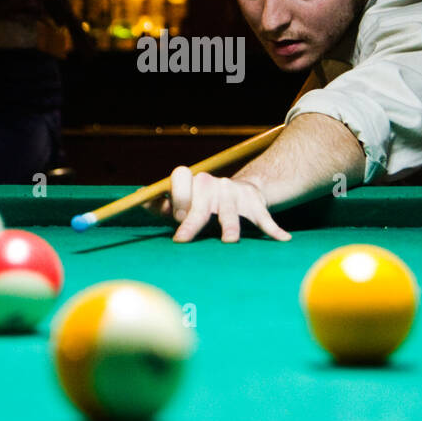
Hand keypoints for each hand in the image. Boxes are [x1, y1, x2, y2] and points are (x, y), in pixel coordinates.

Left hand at [147, 166, 291, 242]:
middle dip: (192, 220)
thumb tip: (139, 198)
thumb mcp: (182, 202)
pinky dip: (274, 229)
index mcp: (194, 182)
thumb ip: (161, 204)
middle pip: (201, 201)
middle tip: (182, 238)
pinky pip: (264, 218)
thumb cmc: (203, 203)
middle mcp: (214, 185)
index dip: (176, 196)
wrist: (241, 192)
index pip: (181, 178)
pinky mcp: (255, 206)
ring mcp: (235, 196)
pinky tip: (283, 239)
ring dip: (229, 228)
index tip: (175, 216)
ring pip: (230, 213)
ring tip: (229, 242)